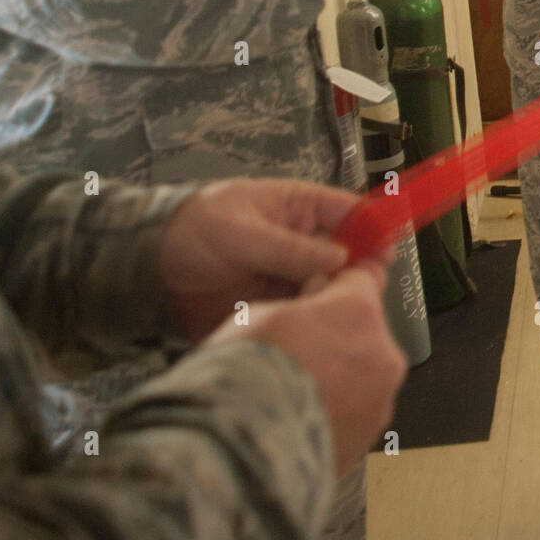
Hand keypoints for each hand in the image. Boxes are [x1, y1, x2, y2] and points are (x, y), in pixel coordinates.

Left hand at [159, 178, 357, 340]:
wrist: (152, 266)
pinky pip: (306, 313)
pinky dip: (313, 322)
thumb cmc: (196, 228)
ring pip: (330, 288)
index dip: (373, 228)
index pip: (349, 211)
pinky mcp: (278, 305)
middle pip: (349, 256)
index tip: (387, 252)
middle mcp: (304, 242)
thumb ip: (289, 247)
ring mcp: (292, 276)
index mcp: (300, 208)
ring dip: (336, 301)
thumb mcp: (242, 231)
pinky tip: (312, 331)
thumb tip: (340, 258)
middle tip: (360, 294)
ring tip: (332, 316)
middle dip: (358, 273)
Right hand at [211, 265, 407, 476]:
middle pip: (365, 331)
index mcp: (358, 311)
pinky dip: (334, 413)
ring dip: (339, 378)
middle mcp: (381, 353)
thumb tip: (312, 304)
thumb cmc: (249, 375)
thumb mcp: (263, 313)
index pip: (361, 280)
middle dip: (338, 337)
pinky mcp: (369, 439)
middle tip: (298, 351)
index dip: (335, 288)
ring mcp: (379, 401)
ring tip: (294, 392)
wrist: (248, 447)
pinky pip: (354, 414)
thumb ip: (302, 304)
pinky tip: (300, 418)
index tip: (321, 295)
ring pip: (362, 376)